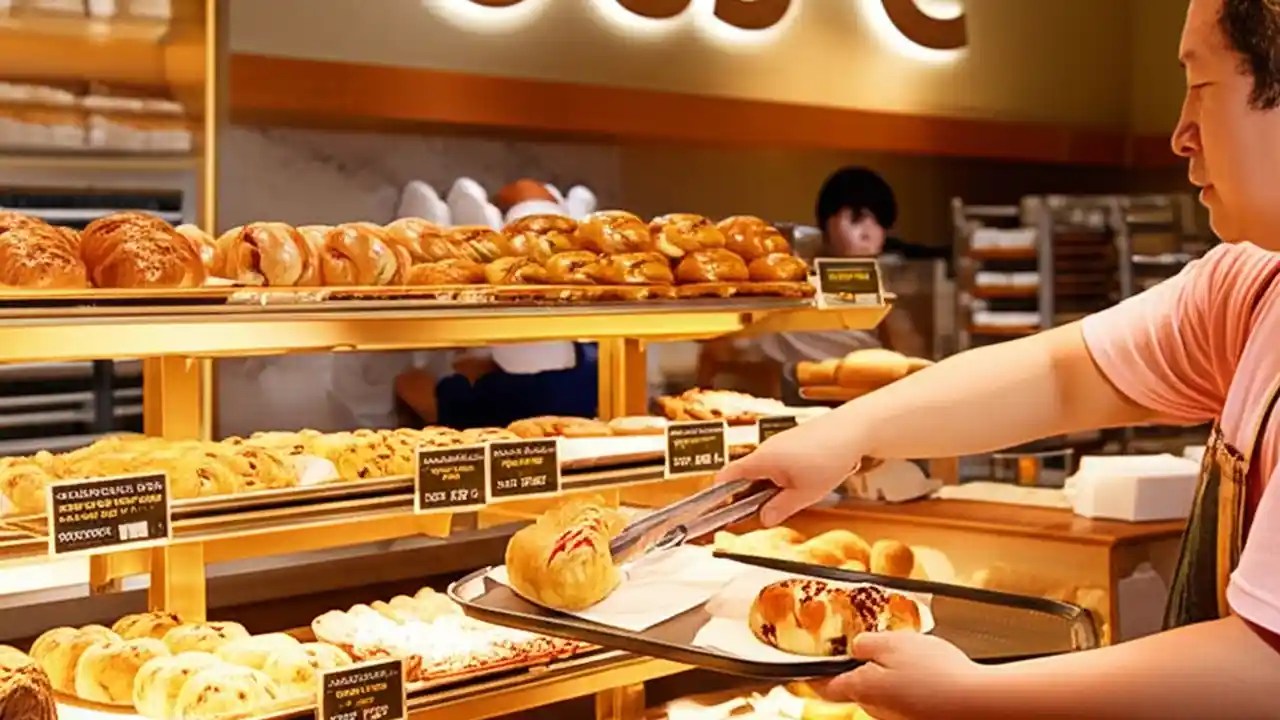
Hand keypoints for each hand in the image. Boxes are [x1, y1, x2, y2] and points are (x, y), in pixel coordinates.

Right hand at [715, 416, 865, 525]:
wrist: (855, 429)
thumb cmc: (829, 457)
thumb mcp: (804, 494)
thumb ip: (780, 509)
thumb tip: (763, 519)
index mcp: (761, 460)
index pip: (726, 476)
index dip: (719, 495)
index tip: (721, 511)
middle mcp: (766, 449)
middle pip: (746, 475)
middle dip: (751, 495)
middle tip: (765, 512)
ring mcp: (780, 443)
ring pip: (765, 470)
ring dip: (771, 486)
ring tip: (794, 497)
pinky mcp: (793, 441)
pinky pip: (779, 463)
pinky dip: (784, 476)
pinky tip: (806, 483)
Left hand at [822, 632, 986, 719]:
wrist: (979, 704)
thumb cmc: (936, 674)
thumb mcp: (893, 643)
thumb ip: (866, 644)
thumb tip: (856, 648)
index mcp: (863, 689)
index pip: (826, 687)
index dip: (813, 676)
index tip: (805, 670)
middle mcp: (877, 710)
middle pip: (858, 687)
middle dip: (865, 668)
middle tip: (882, 646)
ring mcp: (899, 718)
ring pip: (885, 693)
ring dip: (892, 676)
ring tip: (917, 658)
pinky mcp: (920, 719)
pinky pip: (908, 699)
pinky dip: (914, 685)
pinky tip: (933, 674)